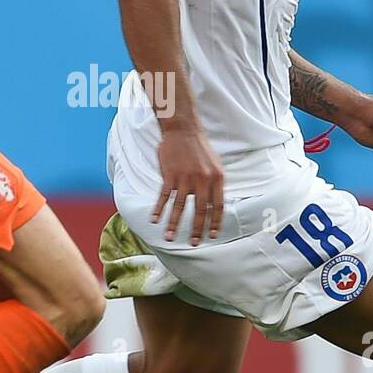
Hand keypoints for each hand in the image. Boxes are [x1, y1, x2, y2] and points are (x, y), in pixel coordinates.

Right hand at [152, 125, 223, 244]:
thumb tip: (215, 204)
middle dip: (196, 229)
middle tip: (192, 243)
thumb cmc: (199, 147)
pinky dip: (159, 209)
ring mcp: (185, 177)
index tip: (212, 235)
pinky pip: (164, 196)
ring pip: (180, 206)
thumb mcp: (215, 165)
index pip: (218, 206)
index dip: (215, 222)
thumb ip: (215, 184)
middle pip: (200, 210)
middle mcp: (202, 180)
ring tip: (169, 237)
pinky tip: (154, 219)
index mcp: (217, 178)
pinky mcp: (170, 174)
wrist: (183, 130)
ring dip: (173, 224)